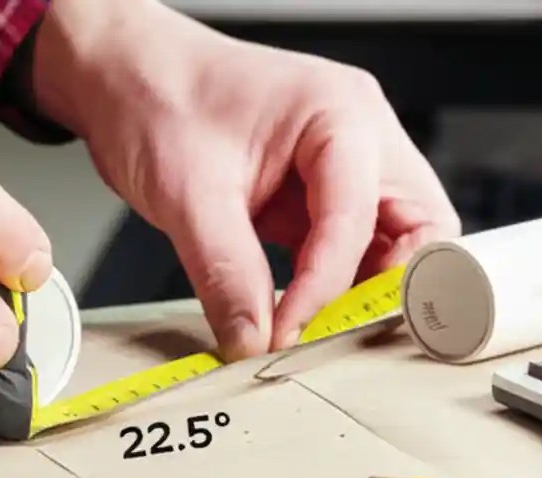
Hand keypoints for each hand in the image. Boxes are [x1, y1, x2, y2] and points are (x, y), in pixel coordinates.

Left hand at [32, 0, 459, 360]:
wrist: (122, 74)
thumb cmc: (156, 94)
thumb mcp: (185, 191)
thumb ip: (225, 272)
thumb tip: (252, 339)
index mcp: (340, 114)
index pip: (358, 219)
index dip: (325, 288)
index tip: (284, 332)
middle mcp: (359, 134)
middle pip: (419, 228)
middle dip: (386, 287)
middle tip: (338, 334)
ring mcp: (345, 163)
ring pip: (394, 242)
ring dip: (362, 290)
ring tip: (315, 328)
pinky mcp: (319, 191)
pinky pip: (351, 247)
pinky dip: (332, 283)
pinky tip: (299, 310)